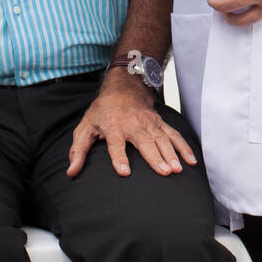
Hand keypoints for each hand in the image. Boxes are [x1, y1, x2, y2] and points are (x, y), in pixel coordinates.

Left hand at [67, 73, 197, 177]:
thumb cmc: (102, 112)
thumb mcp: (85, 128)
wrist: (123, 88)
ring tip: (177, 169)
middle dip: (155, 157)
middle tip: (165, 172)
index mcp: (113, 126)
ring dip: (171, 154)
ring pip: (162, 139)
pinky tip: (191, 162)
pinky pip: (174, 136)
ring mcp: (149, 123)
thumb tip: (71, 172)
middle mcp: (133, 124)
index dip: (119, 158)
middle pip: (145, 142)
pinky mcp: (160, 124)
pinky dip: (184, 147)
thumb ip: (78, 150)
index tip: (125, 172)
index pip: (116, 144)